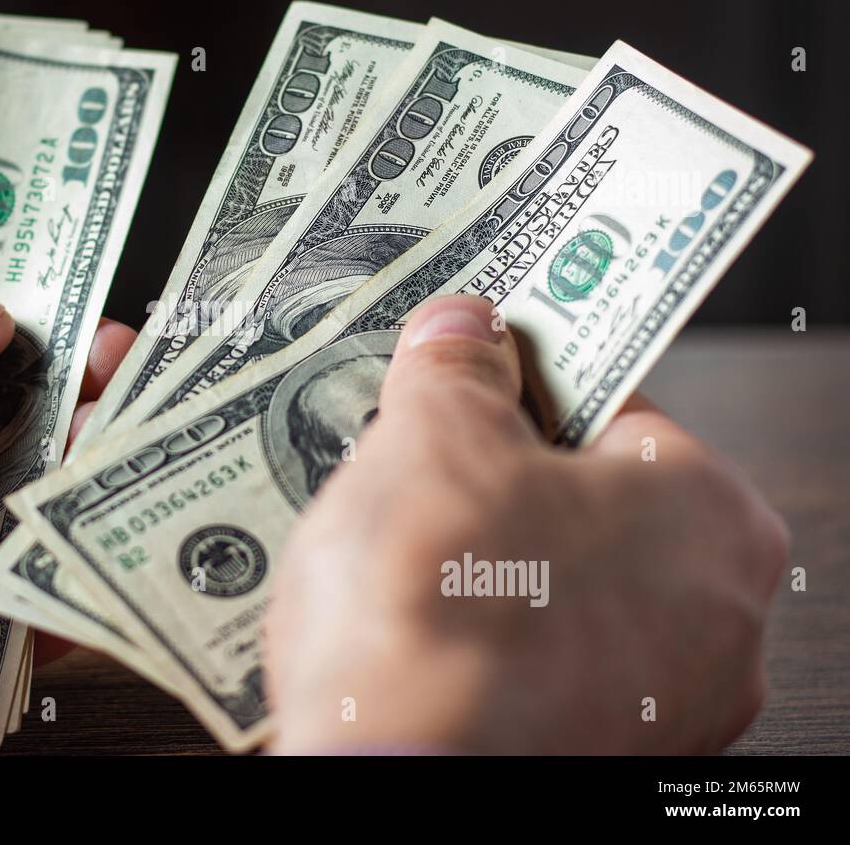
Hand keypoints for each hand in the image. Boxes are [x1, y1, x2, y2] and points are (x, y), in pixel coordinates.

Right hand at [265, 296, 788, 753]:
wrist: (391, 778)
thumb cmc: (438, 611)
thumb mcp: (434, 437)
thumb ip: (456, 367)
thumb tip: (461, 330)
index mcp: (711, 516)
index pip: (614, 410)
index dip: (521, 383)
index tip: (469, 376)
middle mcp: (715, 622)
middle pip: (586, 506)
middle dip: (495, 483)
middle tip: (414, 469)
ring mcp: (660, 706)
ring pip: (556, 593)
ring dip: (483, 567)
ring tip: (395, 558)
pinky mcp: (594, 759)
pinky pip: (534, 672)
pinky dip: (479, 647)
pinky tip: (410, 637)